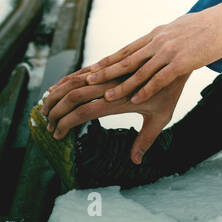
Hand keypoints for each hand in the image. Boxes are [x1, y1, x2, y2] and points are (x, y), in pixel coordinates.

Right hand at [41, 70, 187, 162]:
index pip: (83, 112)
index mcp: (118, 100)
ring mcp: (109, 73)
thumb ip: (145, 139)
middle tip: (46, 123)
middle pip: (73, 96)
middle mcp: (109, 84)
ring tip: (45, 106)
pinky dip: (67, 80)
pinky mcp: (110, 65)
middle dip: (55, 110)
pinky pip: (84, 71)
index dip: (66, 123)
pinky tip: (57, 87)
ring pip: (74, 80)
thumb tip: (135, 161)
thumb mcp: (160, 118)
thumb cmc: (170, 90)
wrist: (177, 60)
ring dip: (56, 93)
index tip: (57, 134)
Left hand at [80, 0, 221, 105]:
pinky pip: (159, 79)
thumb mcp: (182, 27)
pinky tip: (136, 99)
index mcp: (157, 34)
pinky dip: (145, 90)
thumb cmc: (209, 24)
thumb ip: (169, 37)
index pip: (126, 49)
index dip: (108, 60)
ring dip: (121, 85)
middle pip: (126, 59)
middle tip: (86, 80)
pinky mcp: (182, 61)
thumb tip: (161, 41)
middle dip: (105, 71)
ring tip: (106, 96)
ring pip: (139, 71)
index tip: (91, 68)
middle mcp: (158, 41)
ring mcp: (169, 51)